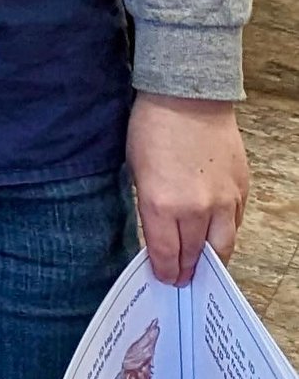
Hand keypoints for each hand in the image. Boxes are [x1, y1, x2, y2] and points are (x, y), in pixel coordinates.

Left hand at [127, 93, 246, 284]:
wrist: (188, 99)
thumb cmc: (152, 128)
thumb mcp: (137, 171)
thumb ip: (150, 208)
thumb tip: (158, 234)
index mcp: (162, 205)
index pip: (166, 253)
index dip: (165, 270)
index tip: (164, 278)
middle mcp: (196, 210)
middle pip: (195, 255)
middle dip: (187, 270)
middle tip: (181, 280)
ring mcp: (223, 201)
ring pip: (222, 245)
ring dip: (211, 259)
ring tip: (202, 266)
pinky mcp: (240, 191)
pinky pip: (235, 224)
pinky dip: (224, 234)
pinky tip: (215, 237)